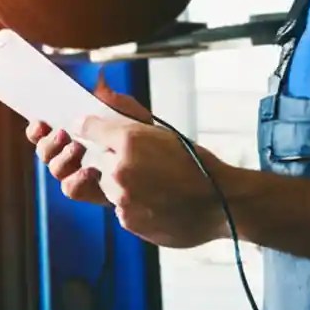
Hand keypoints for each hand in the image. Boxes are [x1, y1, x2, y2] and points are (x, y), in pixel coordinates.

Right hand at [23, 71, 157, 206]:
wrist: (175, 175)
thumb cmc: (153, 143)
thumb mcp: (134, 117)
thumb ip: (114, 101)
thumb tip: (99, 83)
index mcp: (79, 135)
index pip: (48, 131)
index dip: (38, 129)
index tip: (40, 122)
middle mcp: (77, 156)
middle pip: (46, 153)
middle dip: (48, 143)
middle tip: (63, 134)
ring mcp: (84, 176)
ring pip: (57, 172)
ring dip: (60, 160)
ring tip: (77, 149)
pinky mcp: (94, 194)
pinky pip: (73, 189)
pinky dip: (77, 180)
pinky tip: (89, 172)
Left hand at [76, 107, 233, 248]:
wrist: (222, 202)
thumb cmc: (198, 165)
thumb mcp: (164, 131)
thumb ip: (128, 111)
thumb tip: (101, 89)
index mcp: (130, 140)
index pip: (89, 128)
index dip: (89, 129)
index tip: (88, 131)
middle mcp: (120, 168)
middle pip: (99, 161)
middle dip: (114, 161)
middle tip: (144, 166)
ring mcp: (122, 197)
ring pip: (108, 186)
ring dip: (123, 185)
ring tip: (155, 186)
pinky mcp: (127, 220)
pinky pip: (120, 208)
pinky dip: (133, 205)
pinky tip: (157, 202)